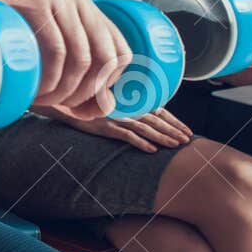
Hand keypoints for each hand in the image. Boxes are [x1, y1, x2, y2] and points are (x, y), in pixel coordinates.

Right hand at [0, 0, 132, 118]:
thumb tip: (109, 108)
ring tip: (46, 102)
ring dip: (67, 90)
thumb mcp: (43, 49)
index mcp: (82, 4)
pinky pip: (58, 49)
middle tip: (67, 109)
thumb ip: (74, 71)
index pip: (120, 47)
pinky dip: (52, 80)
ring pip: (82, 56)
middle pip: (105, 54)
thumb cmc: (1, 43)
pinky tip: (39, 92)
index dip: (113, 84)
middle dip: (90, 92)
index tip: (92, 107)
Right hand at [37, 104, 193, 153]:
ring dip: (162, 137)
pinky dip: (140, 143)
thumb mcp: (112, 104)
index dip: (174, 120)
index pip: (158, 110)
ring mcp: (115, 117)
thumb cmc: (88, 105)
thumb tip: (147, 117)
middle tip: (187, 140)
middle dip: (173, 129)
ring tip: (175, 145)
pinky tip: (152, 151)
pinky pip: (126, 135)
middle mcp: (125, 108)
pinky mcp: (104, 126)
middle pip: (155, 119)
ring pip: (145, 128)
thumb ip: (129, 108)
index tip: (187, 130)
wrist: (63, 104)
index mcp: (128, 101)